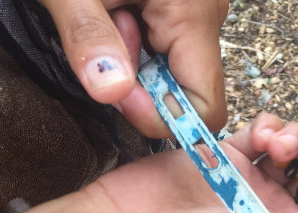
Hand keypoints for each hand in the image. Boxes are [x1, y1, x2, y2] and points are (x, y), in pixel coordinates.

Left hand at [39, 0, 228, 137]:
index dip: (162, 116)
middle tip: (104, 34)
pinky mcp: (189, 1)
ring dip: (136, 58)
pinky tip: (119, 8)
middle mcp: (210, 11)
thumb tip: (110, 94)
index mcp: (194, 10)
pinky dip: (139, 38)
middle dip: (141, 80)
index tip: (117, 94)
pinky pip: (171, 42)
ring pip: (178, 67)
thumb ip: (88, 40)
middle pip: (189, 88)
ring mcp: (202, 5)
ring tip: (108, 11)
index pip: (206, 107)